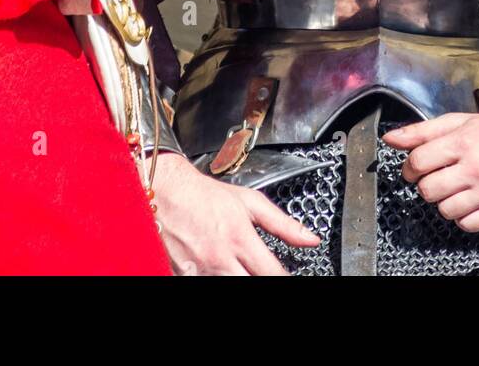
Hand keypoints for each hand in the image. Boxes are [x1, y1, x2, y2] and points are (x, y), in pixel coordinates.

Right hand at [152, 154, 318, 275]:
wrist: (167, 192)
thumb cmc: (206, 196)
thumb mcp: (250, 202)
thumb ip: (282, 224)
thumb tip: (311, 239)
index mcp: (240, 239)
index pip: (272, 274)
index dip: (282, 277)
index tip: (286, 275)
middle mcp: (220, 259)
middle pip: (249, 284)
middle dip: (259, 280)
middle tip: (260, 270)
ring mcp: (200, 271)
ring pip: (227, 286)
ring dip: (237, 277)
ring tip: (239, 266)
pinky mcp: (183, 276)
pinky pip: (204, 283)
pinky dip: (214, 278)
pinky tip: (220, 269)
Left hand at [384, 107, 478, 232]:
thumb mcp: (460, 122)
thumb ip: (423, 130)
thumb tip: (391, 138)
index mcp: (464, 141)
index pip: (419, 161)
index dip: (409, 166)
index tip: (413, 167)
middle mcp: (476, 167)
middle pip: (428, 189)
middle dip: (425, 184)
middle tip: (434, 177)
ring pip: (445, 210)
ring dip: (443, 201)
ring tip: (452, 189)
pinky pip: (467, 224)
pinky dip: (462, 217)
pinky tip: (466, 201)